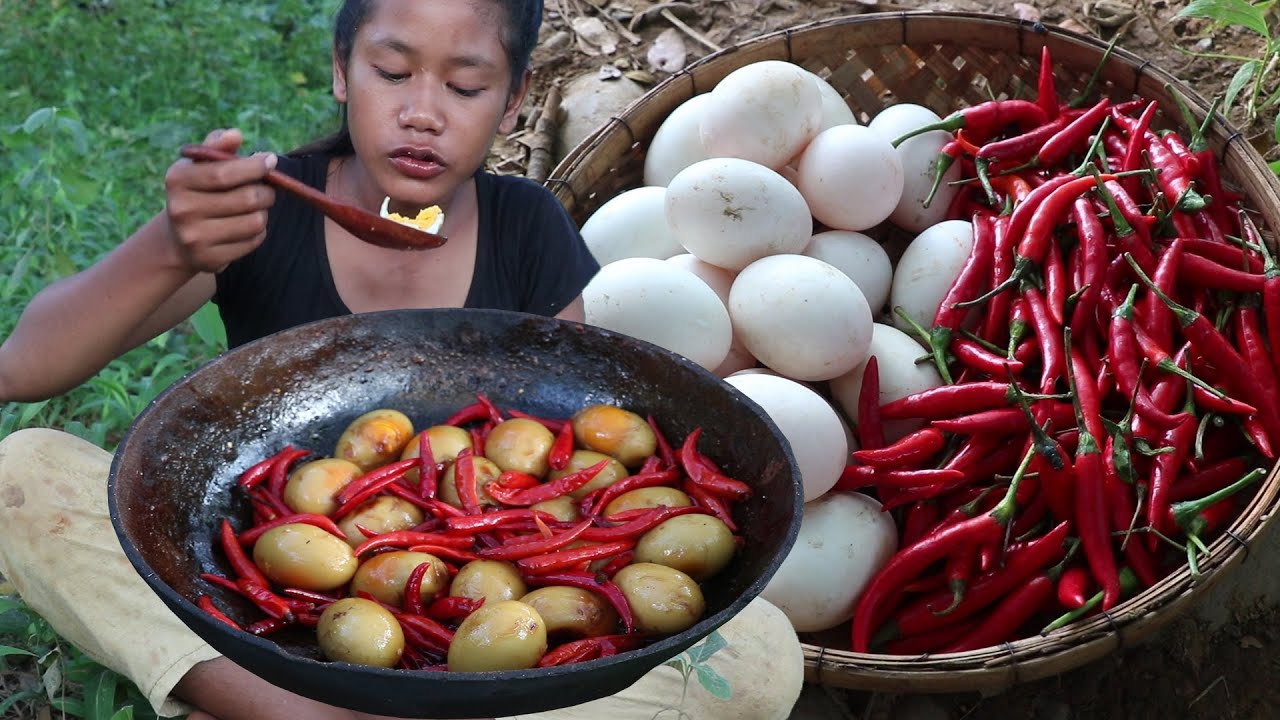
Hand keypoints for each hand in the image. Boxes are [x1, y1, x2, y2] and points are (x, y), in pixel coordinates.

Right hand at [164, 128, 276, 272]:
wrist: (178, 239)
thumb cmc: (198, 191)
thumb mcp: (200, 166)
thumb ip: (217, 147)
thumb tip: (235, 134)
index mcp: (177, 179)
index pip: (224, 173)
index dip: (254, 167)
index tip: (270, 161)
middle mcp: (181, 209)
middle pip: (246, 198)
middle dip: (266, 191)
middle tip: (267, 189)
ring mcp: (194, 237)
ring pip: (254, 221)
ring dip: (263, 213)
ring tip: (255, 208)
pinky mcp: (210, 259)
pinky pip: (253, 242)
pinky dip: (258, 233)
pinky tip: (246, 227)